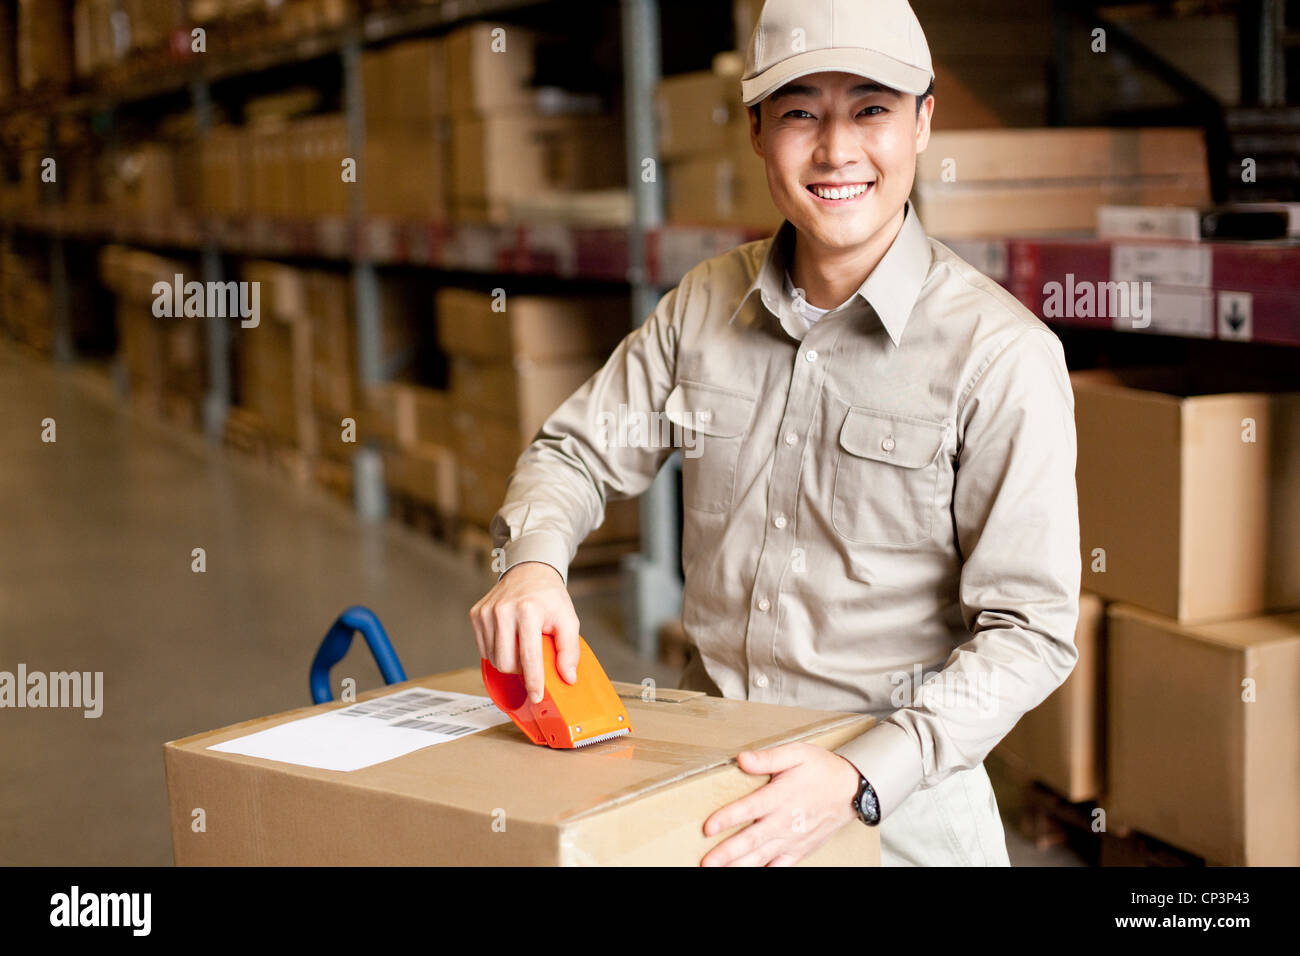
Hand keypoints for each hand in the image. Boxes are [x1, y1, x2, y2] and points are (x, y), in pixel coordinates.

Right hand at [469, 561, 579, 703]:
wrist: (529, 571)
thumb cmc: (549, 597)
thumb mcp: (569, 620)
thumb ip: (569, 650)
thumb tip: (567, 677)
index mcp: (528, 611)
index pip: (529, 657)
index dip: (533, 681)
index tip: (536, 697)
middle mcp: (503, 611)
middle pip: (507, 664)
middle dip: (521, 671)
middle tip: (533, 660)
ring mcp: (486, 612)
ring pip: (494, 659)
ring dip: (510, 662)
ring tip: (522, 646)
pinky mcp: (476, 614)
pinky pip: (484, 649)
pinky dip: (498, 652)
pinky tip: (509, 639)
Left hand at [700, 744, 861, 866]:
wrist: (852, 790)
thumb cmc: (822, 769)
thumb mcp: (797, 753)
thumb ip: (768, 757)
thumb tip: (742, 759)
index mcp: (781, 796)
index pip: (749, 809)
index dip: (728, 818)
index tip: (708, 827)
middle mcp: (784, 821)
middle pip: (751, 840)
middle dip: (727, 852)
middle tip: (707, 862)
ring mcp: (792, 838)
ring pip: (761, 857)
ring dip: (739, 866)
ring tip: (719, 871)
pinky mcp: (799, 849)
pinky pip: (780, 866)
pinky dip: (765, 872)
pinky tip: (749, 875)